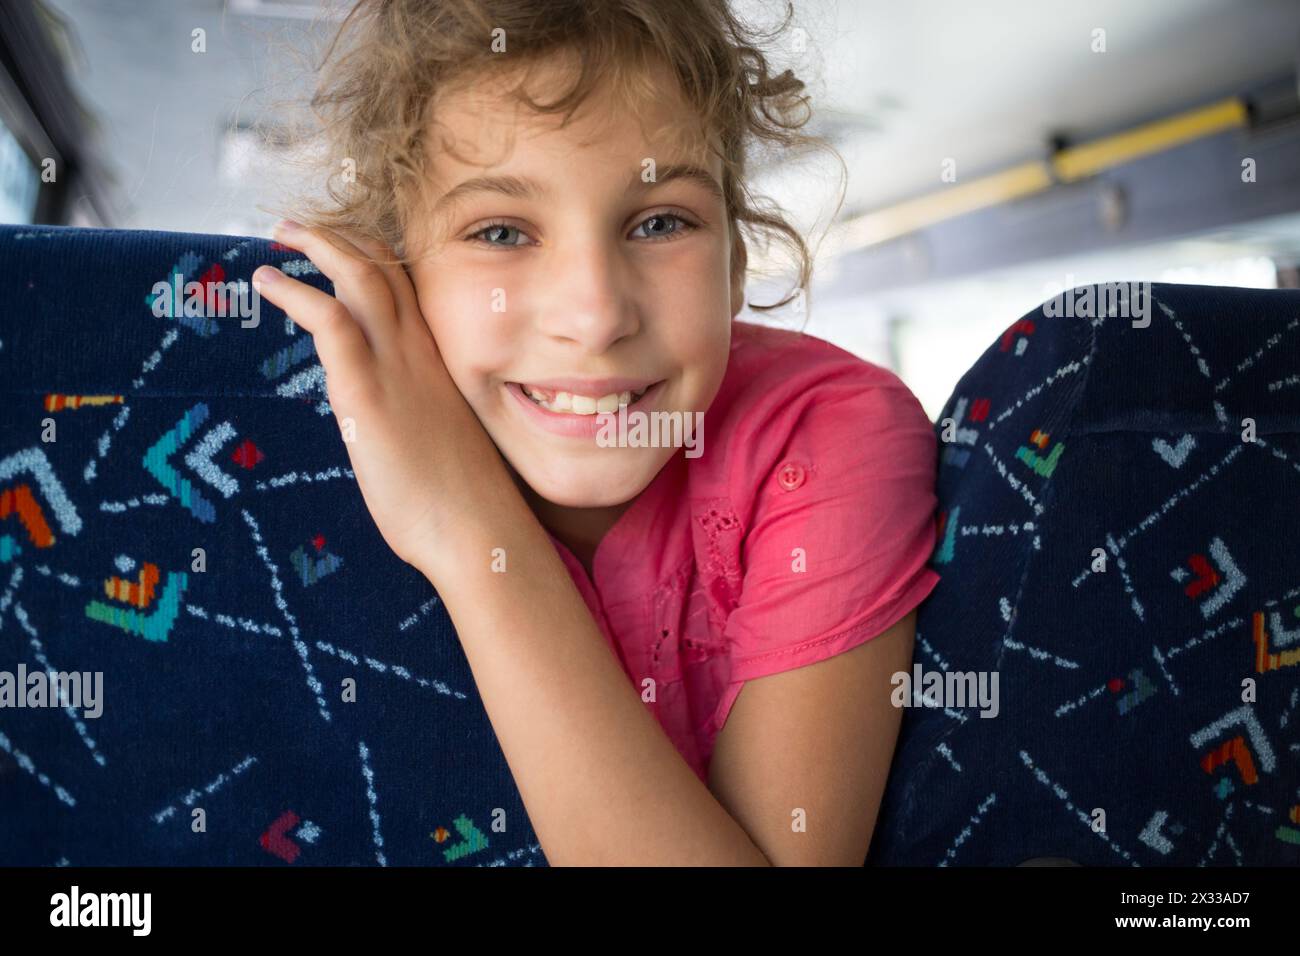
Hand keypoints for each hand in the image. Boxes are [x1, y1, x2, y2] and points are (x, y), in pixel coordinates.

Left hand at [252, 220, 504, 573]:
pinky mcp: (366, 391)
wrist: (479, 530)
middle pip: (388, 268)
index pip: (411, 289)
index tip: (346, 248)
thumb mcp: (443, 447)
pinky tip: (267, 283)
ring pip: (361, 275)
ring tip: (281, 233)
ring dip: (318, 244)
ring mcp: (398, 366)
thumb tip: (394, 431)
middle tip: (303, 228)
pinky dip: (296, 292)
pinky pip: (331, 319)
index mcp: (442, 363)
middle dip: (344, 236)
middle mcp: (424, 351)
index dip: (377, 258)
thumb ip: (417, 421)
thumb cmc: (465, 505)